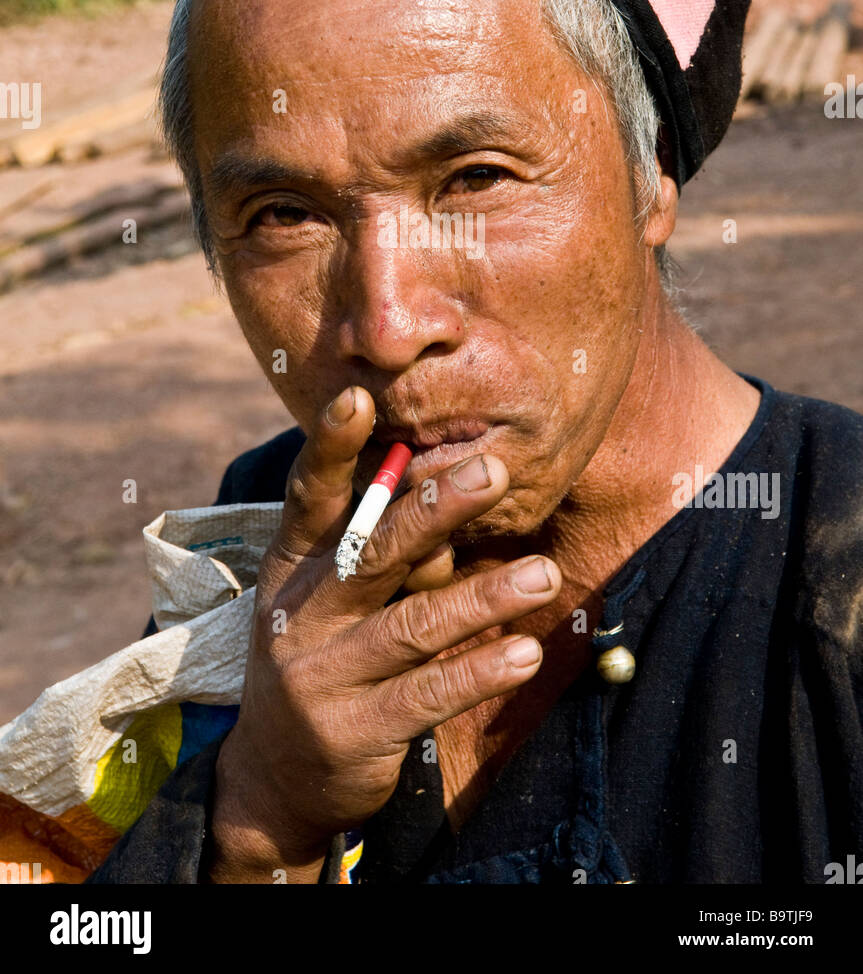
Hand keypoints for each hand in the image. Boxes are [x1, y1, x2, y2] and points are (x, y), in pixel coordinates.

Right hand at [207, 384, 560, 881]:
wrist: (273, 779)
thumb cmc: (322, 658)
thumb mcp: (328, 599)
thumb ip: (380, 551)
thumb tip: (450, 485)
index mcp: (291, 569)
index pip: (308, 499)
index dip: (329, 449)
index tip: (360, 398)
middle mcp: (298, 617)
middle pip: (372, 554)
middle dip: (434, 510)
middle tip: (495, 471)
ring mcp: (321, 678)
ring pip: (412, 626)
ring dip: (483, 597)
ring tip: (544, 573)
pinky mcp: (354, 734)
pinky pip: (428, 696)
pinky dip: (479, 672)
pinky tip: (524, 652)